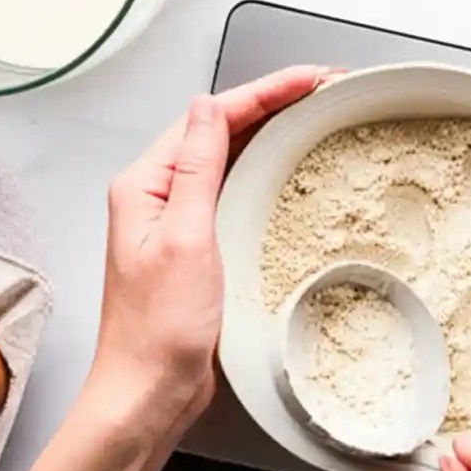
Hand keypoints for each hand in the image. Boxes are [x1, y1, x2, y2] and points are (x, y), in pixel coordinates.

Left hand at [87, 65, 338, 442]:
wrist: (149, 392)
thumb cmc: (157, 330)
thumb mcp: (185, 238)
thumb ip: (196, 168)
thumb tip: (207, 107)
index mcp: (145, 184)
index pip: (212, 118)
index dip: (266, 91)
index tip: (311, 78)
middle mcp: (158, 196)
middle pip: (221, 130)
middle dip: (274, 103)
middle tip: (325, 88)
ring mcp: (178, 221)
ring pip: (230, 158)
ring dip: (272, 132)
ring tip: (315, 115)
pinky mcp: (198, 246)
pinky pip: (235, 192)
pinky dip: (266, 172)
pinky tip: (289, 171)